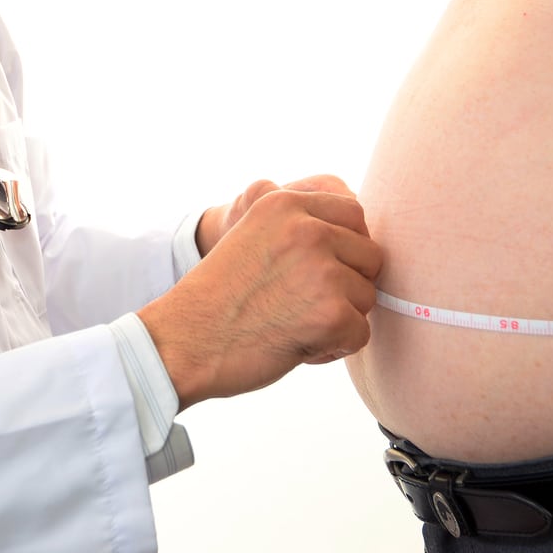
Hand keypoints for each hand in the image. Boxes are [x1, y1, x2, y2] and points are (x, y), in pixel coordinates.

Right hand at [139, 183, 382, 407]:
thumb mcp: (256, 237)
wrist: (184, 341)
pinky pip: (360, 334)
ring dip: (340, 318)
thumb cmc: (219, 299)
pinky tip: (297, 344)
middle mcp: (306, 229)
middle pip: (369, 256)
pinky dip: (334, 348)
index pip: (353, 214)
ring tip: (294, 323)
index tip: (320, 272)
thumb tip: (362, 238)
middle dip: (348, 285)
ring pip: (366, 297)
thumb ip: (302, 229)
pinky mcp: (330, 313)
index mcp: (285, 204)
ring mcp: (321, 270)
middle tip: (305, 304)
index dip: (345, 249)